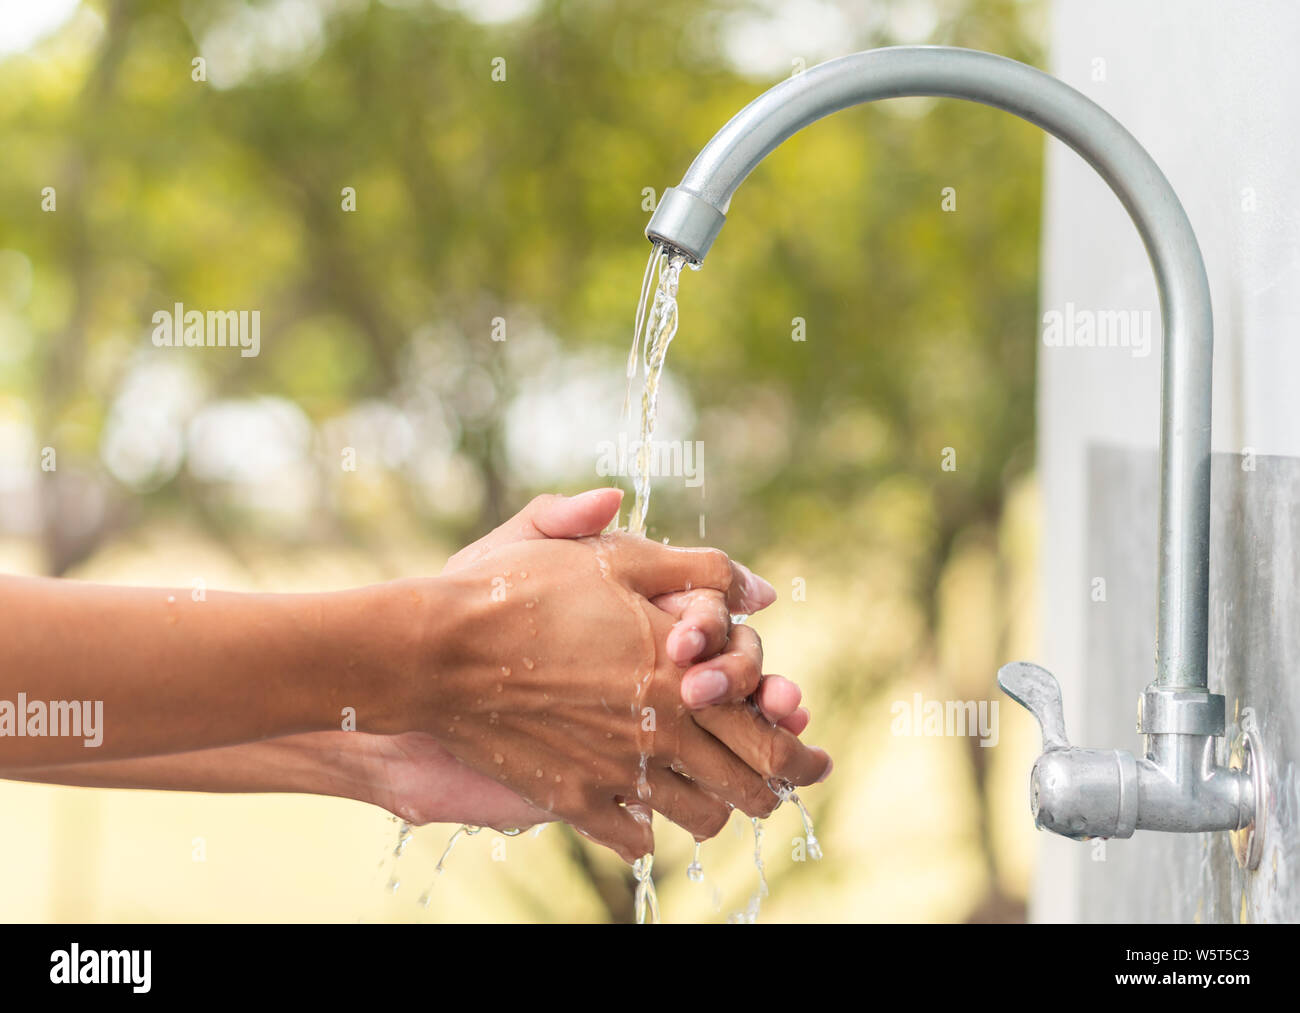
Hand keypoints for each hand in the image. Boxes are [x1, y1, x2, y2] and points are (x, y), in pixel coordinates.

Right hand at [387, 527, 830, 861]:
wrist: (438, 649)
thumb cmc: (523, 589)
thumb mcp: (614, 558)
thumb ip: (698, 570)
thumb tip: (764, 591)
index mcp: (681, 672)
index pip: (770, 733)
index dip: (804, 752)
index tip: (815, 755)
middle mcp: (660, 732)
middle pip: (748, 787)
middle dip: (777, 788)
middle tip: (785, 785)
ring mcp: (616, 771)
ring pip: (699, 818)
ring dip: (720, 808)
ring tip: (720, 795)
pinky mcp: (571, 797)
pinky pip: (634, 836)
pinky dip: (652, 828)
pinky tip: (651, 809)